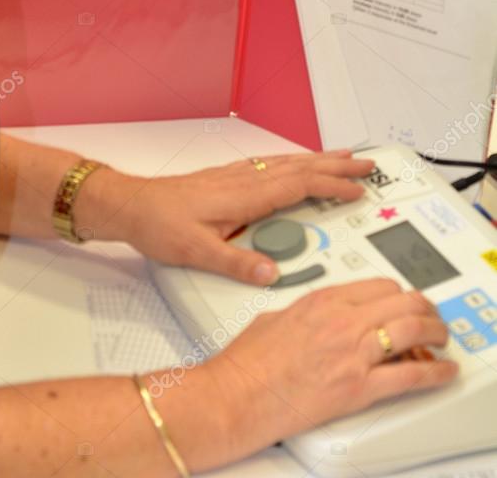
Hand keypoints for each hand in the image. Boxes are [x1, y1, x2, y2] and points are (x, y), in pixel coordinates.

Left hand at [110, 149, 374, 285]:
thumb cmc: (160, 225)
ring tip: (344, 157)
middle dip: (337, 164)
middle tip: (369, 163)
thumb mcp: (196, 252)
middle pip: (300, 166)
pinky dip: (295, 162)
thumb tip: (271, 273)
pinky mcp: (227, 178)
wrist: (132, 205)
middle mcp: (244, 179)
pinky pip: (273, 164)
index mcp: (244, 195)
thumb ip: (235, 263)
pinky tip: (297, 164)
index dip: (332, 184)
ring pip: (288, 162)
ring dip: (320, 159)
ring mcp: (237, 176)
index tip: (359, 188)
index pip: (299, 185)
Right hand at [203, 278, 457, 463]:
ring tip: (441, 337)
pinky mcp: (358, 388)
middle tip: (430, 315)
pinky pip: (410, 376)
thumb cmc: (246, 362)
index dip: (398, 293)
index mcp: (321, 300)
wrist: (237, 395)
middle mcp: (341, 321)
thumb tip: (312, 318)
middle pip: (403, 301)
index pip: (378, 285)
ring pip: (413, 329)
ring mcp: (353, 353)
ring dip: (435, 331)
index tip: (403, 300)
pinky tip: (443, 371)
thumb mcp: (274, 317)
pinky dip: (435, 373)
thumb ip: (302, 313)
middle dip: (423, 307)